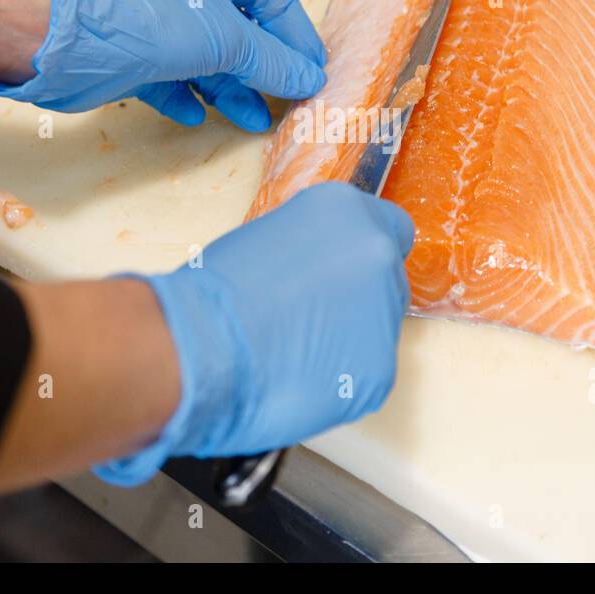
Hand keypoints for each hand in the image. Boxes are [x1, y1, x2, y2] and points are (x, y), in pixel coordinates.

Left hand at [0, 0, 326, 129]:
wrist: (75, 41)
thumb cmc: (157, 22)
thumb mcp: (228, 40)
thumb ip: (272, 62)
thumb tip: (310, 79)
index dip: (294, 29)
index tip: (313, 64)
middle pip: (238, 30)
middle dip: (264, 67)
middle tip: (289, 97)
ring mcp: (157, 26)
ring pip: (206, 60)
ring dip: (231, 90)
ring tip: (255, 120)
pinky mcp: (133, 59)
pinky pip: (169, 80)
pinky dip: (187, 98)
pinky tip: (198, 117)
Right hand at [94, 182, 414, 483]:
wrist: (202, 347)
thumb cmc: (215, 292)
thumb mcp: (269, 239)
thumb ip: (312, 251)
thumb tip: (319, 275)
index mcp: (349, 212)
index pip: (392, 229)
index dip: (362, 257)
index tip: (341, 274)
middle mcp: (378, 256)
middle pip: (386, 282)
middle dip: (355, 301)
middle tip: (308, 318)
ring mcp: (384, 316)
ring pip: (376, 332)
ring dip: (346, 342)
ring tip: (293, 353)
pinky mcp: (379, 371)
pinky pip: (365, 375)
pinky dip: (337, 380)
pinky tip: (298, 377)